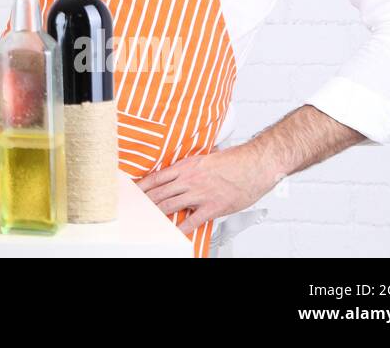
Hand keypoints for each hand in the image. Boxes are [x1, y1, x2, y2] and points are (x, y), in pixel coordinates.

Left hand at [134, 141, 283, 235]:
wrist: (254, 165)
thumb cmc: (235, 162)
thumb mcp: (206, 158)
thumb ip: (192, 167)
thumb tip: (185, 170)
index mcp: (187, 167)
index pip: (157, 176)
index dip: (143, 185)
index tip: (134, 189)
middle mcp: (190, 180)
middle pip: (160, 192)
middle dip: (145, 201)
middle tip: (136, 206)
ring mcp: (199, 194)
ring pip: (170, 205)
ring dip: (157, 212)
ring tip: (148, 217)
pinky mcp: (212, 207)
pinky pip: (192, 220)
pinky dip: (182, 227)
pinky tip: (175, 231)